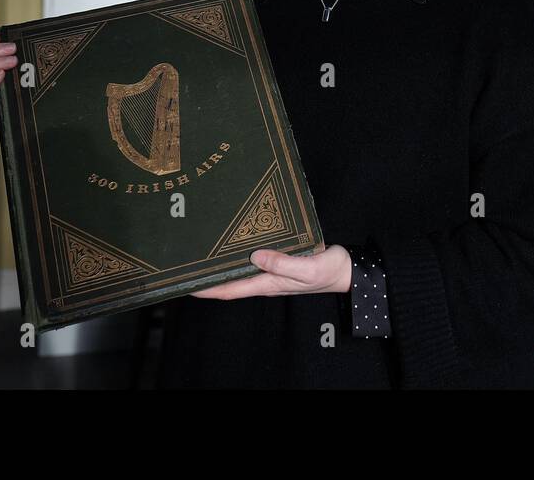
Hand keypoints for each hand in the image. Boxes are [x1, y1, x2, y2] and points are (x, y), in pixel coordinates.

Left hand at [191, 245, 352, 299]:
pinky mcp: (281, 261)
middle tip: (188, 265)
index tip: (186, 285)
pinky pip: (257, 259)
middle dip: (210, 277)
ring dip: (224, 265)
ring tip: (205, 253)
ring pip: (242, 270)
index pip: (230, 290)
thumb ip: (282, 263)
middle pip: (232, 281)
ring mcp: (273, 271)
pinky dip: (242, 254)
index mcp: (269, 283)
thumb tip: (255, 256)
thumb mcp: (307, 267)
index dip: (207, 289)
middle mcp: (266, 279)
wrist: (348, 270)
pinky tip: (237, 244)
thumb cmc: (329, 270)